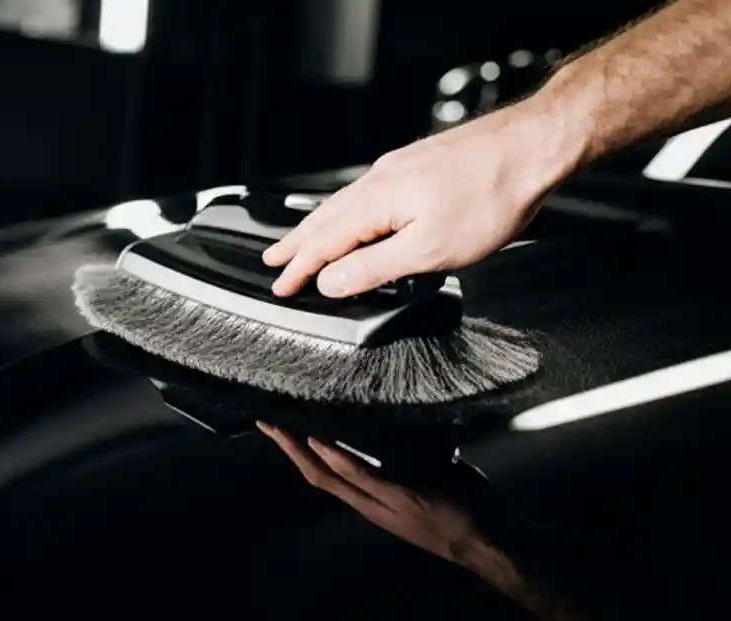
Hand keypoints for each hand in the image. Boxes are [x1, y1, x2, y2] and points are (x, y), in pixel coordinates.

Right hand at [257, 422, 516, 574]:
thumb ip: (412, 464)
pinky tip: (320, 442)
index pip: (327, 477)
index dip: (301, 455)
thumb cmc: (467, 513)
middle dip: (288, 449)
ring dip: (301, 450)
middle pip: (317, 476)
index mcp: (375, 502)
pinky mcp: (400, 496)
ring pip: (330, 476)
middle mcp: (370, 505)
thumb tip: (407, 431)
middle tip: (267, 423)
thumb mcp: (430, 484)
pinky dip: (338, 458)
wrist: (492, 545)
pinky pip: (361, 476)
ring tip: (281, 427)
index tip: (284, 432)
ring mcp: (383, 501)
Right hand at [262, 99, 575, 297]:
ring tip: (304, 242)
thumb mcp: (430, 249)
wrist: (535, 146)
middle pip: (325, 217)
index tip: (282, 285)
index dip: (300, 267)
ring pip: (345, 204)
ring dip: (319, 227)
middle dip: (298, 243)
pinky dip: (348, 213)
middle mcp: (380, 179)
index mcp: (376, 201)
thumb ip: (374, 268)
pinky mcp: (418, 165)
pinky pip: (367, 193)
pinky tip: (356, 217)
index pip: (323, 242)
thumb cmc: (492, 194)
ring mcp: (399, 169)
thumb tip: (331, 281)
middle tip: (275, 260)